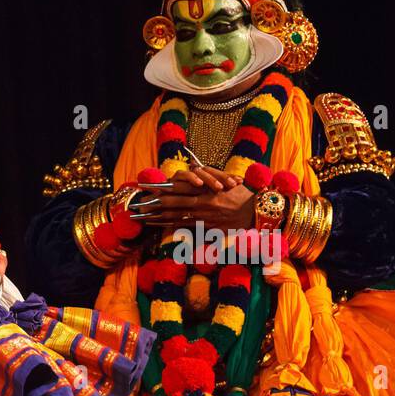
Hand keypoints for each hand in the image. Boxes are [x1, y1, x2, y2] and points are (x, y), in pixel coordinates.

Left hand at [129, 167, 254, 228]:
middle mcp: (201, 202)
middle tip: (137, 205)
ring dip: (157, 217)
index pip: (177, 189)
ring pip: (175, 216)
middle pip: (172, 203)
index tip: (146, 189)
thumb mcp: (223, 181)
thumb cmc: (241, 195)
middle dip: (153, 204)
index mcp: (205, 190)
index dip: (160, 189)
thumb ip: (206, 177)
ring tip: (141, 217)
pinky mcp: (208, 228)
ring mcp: (203, 217)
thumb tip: (193, 167)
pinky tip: (160, 226)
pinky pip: (186, 227)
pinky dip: (171, 226)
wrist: (258, 211)